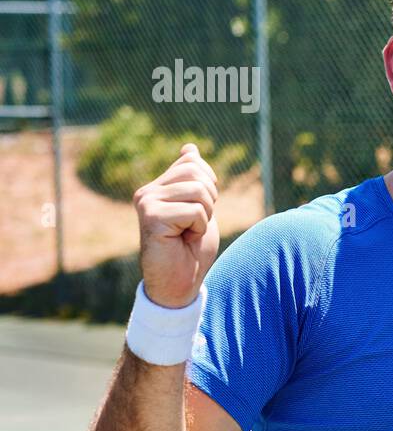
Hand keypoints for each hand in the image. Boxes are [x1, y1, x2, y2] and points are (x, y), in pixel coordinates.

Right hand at [134, 143, 220, 308]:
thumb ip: (194, 180)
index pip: (192, 161)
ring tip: (188, 233)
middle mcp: (147, 191)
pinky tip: (182, 239)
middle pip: (196, 171)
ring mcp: (146, 202)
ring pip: (199, 191)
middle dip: (209, 200)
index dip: (209, 185)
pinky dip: (198, 227)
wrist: (180, 283)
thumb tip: (189, 147)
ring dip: (205, 216)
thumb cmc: (191, 250)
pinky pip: (195, 210)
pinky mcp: (151, 215)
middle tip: (195, 224)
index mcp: (158, 187)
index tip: (198, 212)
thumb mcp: (200, 208)